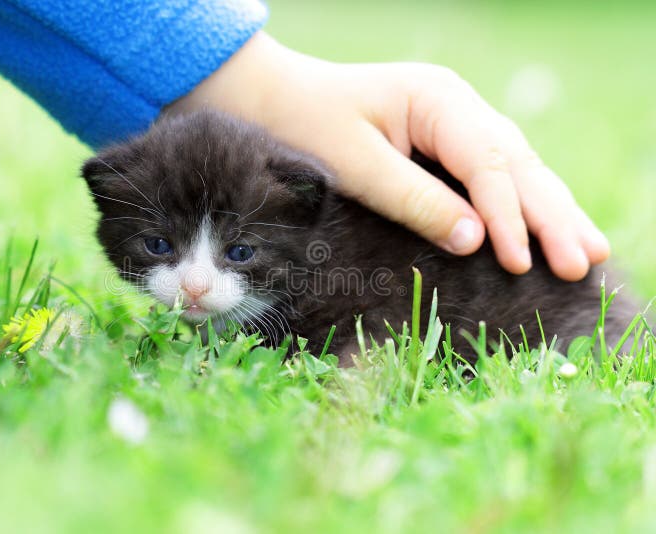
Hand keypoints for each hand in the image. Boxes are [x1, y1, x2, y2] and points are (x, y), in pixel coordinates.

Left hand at [169, 32, 609, 280]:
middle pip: (518, 164)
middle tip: (583, 262)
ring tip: (589, 252)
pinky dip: (522, 209)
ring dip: (551, 212)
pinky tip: (549, 231)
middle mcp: (456, 108)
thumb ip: (412, 199)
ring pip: (517, 171)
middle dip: (551, 215)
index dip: (509, 214)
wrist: (268, 101)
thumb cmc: (302, 127)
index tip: (522, 261)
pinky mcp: (443, 150)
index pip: (489, 161)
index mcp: (437, 100)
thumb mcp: (353, 164)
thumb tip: (475, 240)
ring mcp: (454, 127)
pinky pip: (494, 180)